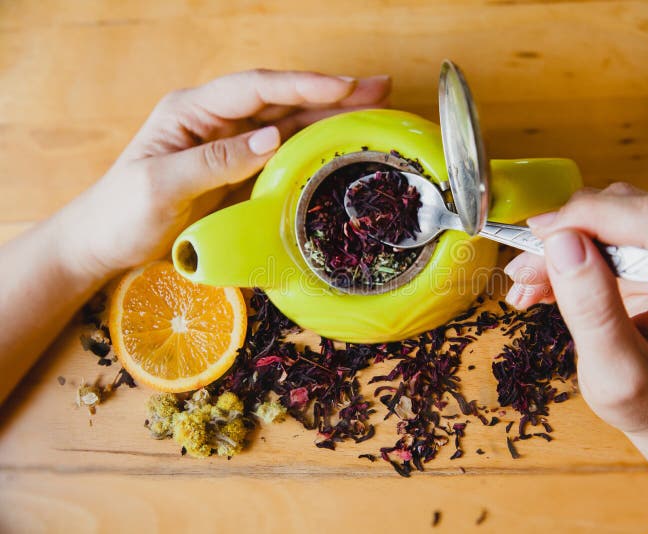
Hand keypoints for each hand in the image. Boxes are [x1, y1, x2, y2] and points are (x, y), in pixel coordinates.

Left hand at [57, 69, 390, 278]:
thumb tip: (272, 138)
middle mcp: (214, 120)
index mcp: (191, 111)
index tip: (343, 87)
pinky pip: (283, 150)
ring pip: (287, 120)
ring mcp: (228, 143)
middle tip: (378, 88)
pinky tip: (340, 141)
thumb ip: (215, 160)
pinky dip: (314, 143)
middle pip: (280, 98)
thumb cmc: (121, 213)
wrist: (103, 243)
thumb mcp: (161, 186)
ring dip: (330, 114)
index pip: (254, 89)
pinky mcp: (238, 169)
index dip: (301, 86)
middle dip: (330, 92)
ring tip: (373, 108)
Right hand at [502, 183, 647, 437]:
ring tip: (532, 283)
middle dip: (569, 233)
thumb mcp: (614, 372)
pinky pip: (611, 220)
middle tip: (524, 272)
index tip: (539, 238)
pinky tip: (546, 280)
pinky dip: (573, 246)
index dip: (592, 217)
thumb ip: (592, 309)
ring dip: (565, 242)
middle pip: (632, 209)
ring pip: (615, 209)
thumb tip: (562, 242)